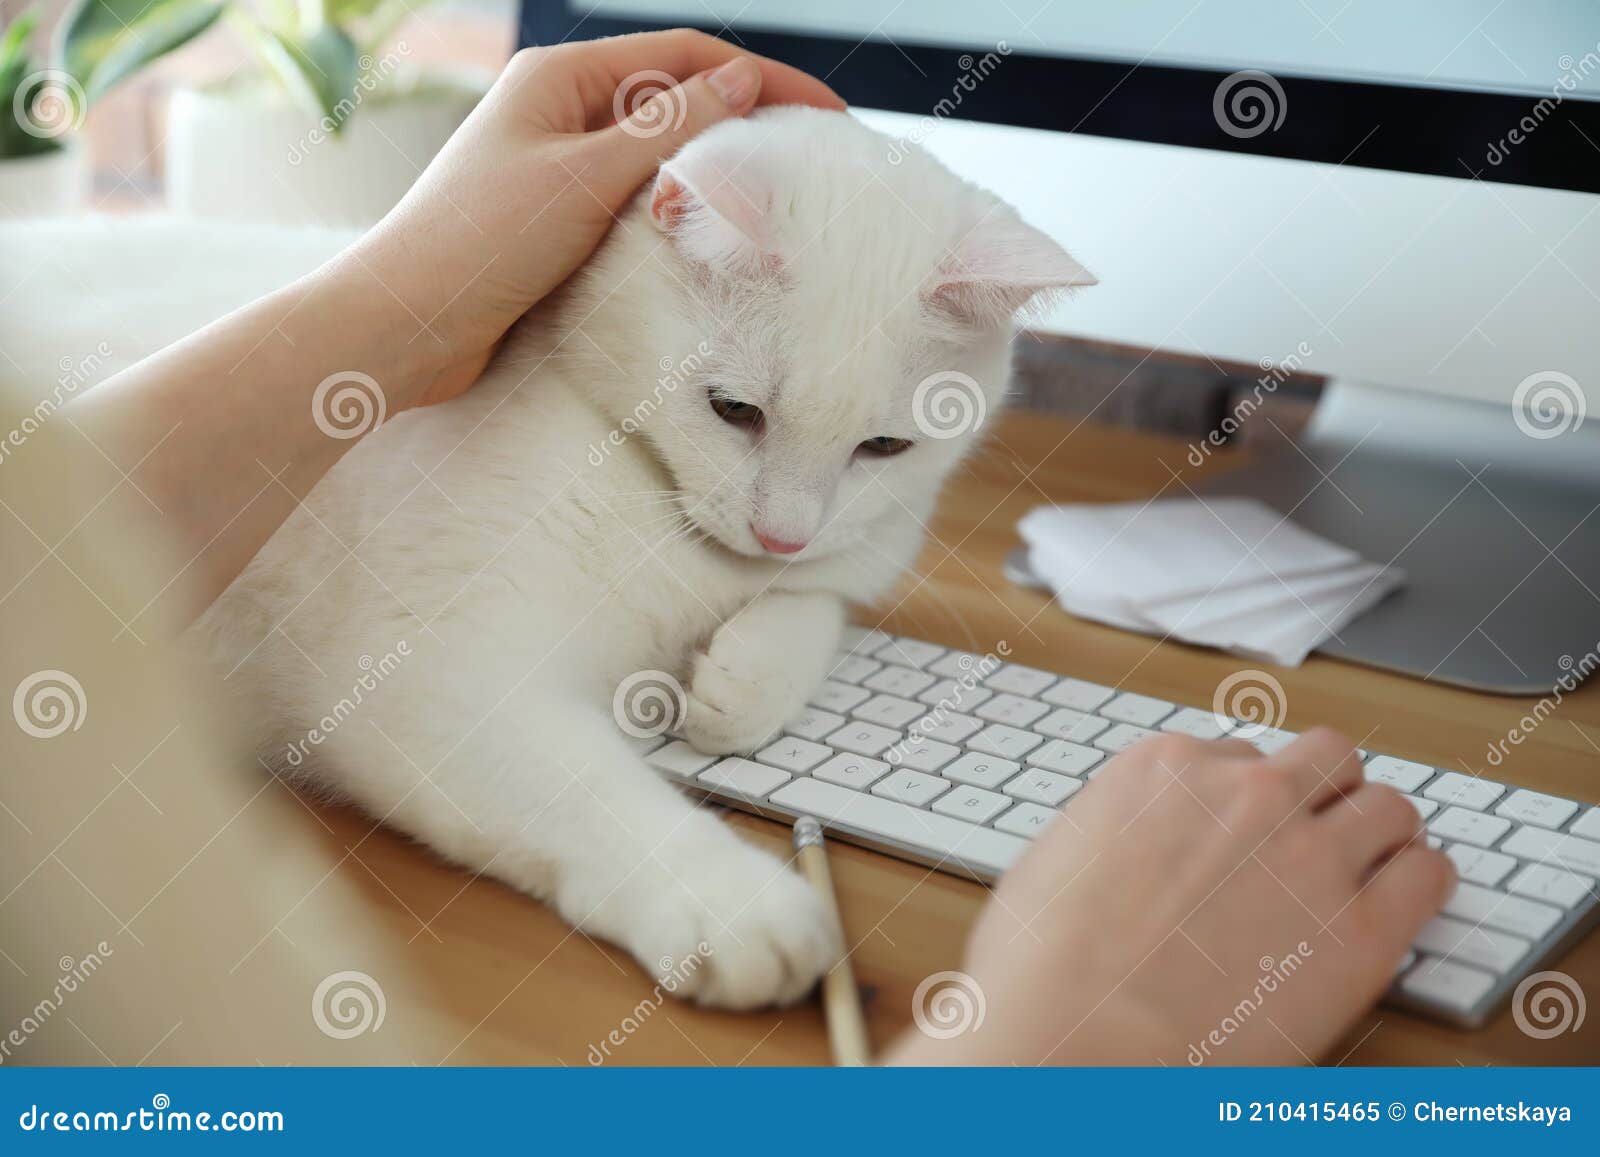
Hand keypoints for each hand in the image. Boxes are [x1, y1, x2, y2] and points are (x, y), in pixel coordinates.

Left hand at [342, 30, 844, 406]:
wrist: (404, 327)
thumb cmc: (480, 244)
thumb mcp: (585, 177)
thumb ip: (668, 128)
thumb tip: (741, 81)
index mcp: (561, 77)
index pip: (686, 58)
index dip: (763, 79)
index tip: (828, 114)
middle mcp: (561, 111)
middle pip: (676, 99)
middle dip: (747, 120)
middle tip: (815, 157)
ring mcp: (557, 165)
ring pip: (657, 153)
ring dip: (714, 168)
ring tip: (778, 195)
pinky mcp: (555, 219)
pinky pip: (633, 199)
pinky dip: (677, 209)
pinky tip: (712, 234)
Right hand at [886, 729, 1454, 1065]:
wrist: (1076, 1043)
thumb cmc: (1042, 970)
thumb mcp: (1057, 859)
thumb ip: (1113, 832)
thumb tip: (1128, 848)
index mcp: (1167, 770)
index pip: (1239, 754)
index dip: (1244, 801)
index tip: (1244, 834)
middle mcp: (1248, 794)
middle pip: (1326, 758)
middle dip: (1324, 794)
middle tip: (1314, 839)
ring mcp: (1310, 855)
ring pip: (1388, 803)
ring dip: (1378, 834)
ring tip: (1367, 872)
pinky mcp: (1361, 928)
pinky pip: (1429, 873)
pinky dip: (1420, 883)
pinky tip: (1399, 906)